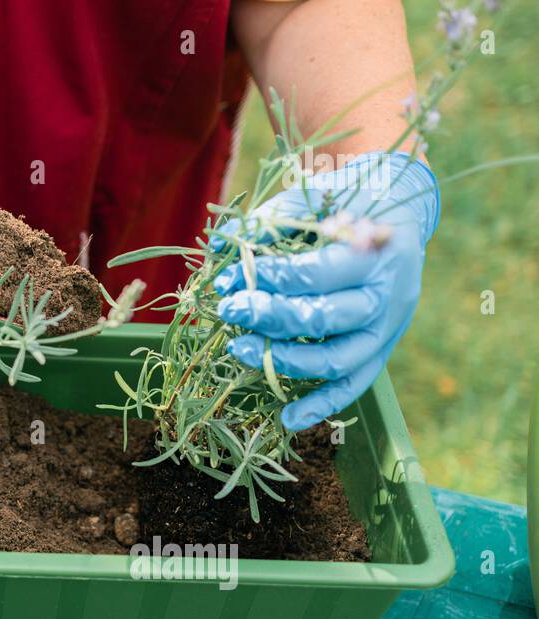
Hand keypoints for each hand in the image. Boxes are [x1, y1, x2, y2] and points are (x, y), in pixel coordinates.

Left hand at [213, 152, 439, 430]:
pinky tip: (288, 418)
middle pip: (323, 319)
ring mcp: (388, 329)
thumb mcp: (313, 200)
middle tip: (230, 309)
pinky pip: (354, 386)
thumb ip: (267, 222)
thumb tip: (218, 245)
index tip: (229, 278)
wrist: (400, 209)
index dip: (267, 279)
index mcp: (375, 253)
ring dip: (283, 360)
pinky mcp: (382, 350)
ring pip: (337, 360)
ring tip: (237, 349)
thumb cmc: (348, 202)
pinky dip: (322, 405)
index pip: (314, 274)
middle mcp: (388, 295)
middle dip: (269, 317)